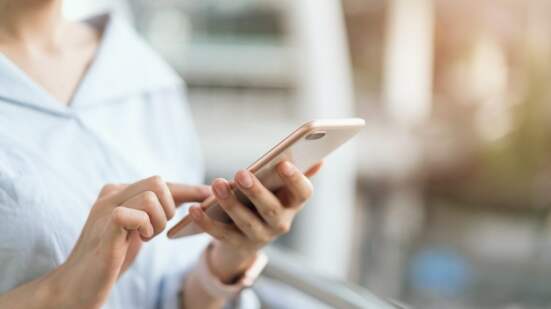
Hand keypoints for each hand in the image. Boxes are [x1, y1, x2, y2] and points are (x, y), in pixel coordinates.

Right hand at [56, 176, 208, 307]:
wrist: (78, 285)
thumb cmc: (110, 259)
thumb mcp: (137, 229)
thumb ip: (152, 212)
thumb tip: (186, 199)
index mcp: (118, 192)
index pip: (160, 183)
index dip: (188, 189)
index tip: (209, 194)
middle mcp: (111, 194)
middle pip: (158, 182)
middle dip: (169, 208)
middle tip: (156, 230)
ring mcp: (106, 208)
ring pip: (151, 196)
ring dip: (158, 221)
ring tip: (145, 237)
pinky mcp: (106, 226)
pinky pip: (136, 213)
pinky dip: (145, 227)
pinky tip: (138, 240)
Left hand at [188, 161, 321, 281]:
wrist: (249, 237)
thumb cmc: (267, 199)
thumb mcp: (281, 187)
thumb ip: (298, 171)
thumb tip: (319, 158)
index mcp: (293, 203)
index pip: (303, 192)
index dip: (295, 179)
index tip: (283, 163)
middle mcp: (281, 223)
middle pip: (270, 208)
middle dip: (256, 191)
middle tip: (241, 173)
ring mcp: (259, 237)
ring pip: (245, 222)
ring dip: (230, 204)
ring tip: (216, 184)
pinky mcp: (237, 245)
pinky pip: (221, 234)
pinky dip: (206, 223)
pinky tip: (194, 209)